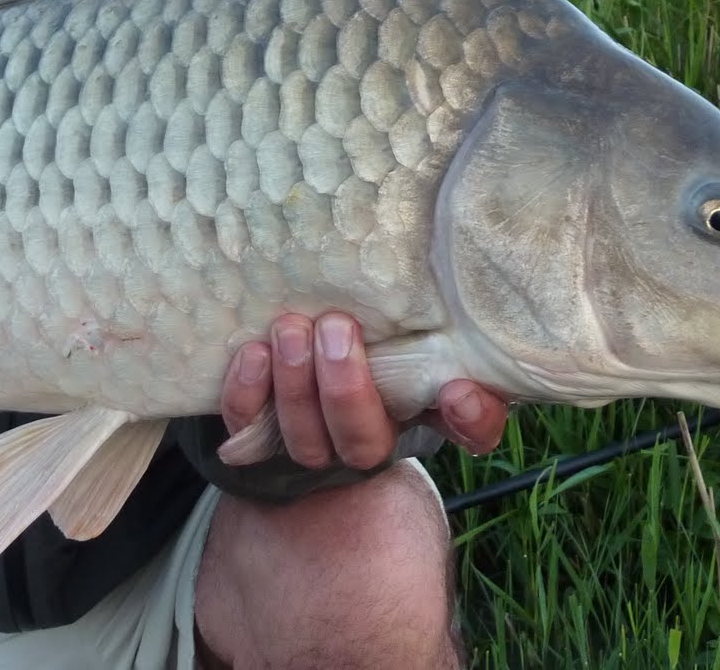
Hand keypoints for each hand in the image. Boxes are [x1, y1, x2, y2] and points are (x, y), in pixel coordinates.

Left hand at [219, 312, 505, 469]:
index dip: (471, 421)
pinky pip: (249, 426)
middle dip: (347, 390)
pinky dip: (247, 392)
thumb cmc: (366, 321)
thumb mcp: (406, 312)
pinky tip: (254, 352)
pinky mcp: (257, 432)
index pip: (469, 432)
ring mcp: (313, 441)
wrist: (294, 344)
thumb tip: (461, 276)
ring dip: (296, 385)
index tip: (460, 392)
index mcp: (422, 405)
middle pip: (364, 444)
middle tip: (336, 326)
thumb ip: (437, 310)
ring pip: (305, 442)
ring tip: (291, 329)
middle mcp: (369, 436)